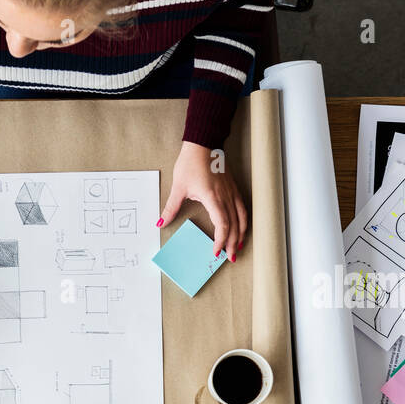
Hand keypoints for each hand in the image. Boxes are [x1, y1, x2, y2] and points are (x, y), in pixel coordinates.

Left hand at [159, 141, 248, 261]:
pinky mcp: (233, 189)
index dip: (220, 240)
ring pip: (241, 218)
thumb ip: (171, 208)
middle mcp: (226, 197)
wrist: (203, 145)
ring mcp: (232, 192)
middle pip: (234, 225)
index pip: (222, 224)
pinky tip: (241, 229)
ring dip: (241, 235)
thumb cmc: (191, 163)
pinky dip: (243, 221)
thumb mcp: (178, 187)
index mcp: (213, 198)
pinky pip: (242, 208)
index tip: (215, 252)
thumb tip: (161, 223)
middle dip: (232, 244)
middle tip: (229, 258)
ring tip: (238, 248)